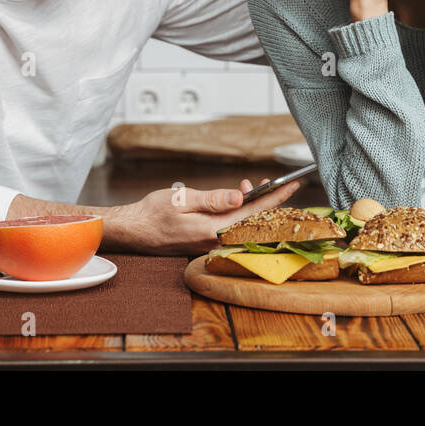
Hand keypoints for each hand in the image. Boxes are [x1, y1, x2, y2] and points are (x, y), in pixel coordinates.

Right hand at [114, 176, 298, 254]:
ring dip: (248, 205)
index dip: (275, 198)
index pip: (253, 213)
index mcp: (213, 230)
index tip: (291, 185)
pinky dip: (236, 212)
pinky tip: (232, 201)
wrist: (133, 231)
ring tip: (247, 186)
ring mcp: (210, 244)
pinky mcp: (204, 242)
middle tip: (268, 181)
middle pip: (252, 220)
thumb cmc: (152, 214)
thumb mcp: (184, 200)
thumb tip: (240, 197)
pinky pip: (229, 228)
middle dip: (264, 200)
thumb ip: (214, 199)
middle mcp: (215, 241)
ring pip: (240, 223)